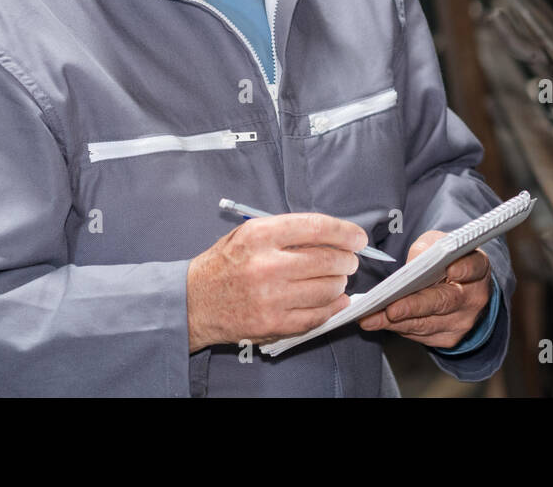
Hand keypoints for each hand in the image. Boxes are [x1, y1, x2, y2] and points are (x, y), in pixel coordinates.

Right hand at [187, 213, 366, 351]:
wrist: (195, 301)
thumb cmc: (226, 264)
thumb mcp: (250, 234)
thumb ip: (289, 231)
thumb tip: (334, 236)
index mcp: (260, 235)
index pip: (317, 228)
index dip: (345, 233)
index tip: (358, 238)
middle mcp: (266, 265)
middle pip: (328, 260)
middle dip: (347, 261)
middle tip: (348, 262)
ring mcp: (271, 298)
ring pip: (328, 289)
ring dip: (339, 284)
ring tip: (335, 280)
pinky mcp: (274, 324)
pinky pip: (318, 316)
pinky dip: (333, 308)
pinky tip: (334, 301)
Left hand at [357, 230, 491, 348]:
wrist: (462, 289)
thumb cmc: (447, 261)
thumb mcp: (438, 244)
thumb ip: (427, 248)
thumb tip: (413, 262)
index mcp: (477, 268)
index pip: (474, 267)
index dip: (464, 269)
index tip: (452, 269)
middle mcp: (474, 297)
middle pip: (445, 302)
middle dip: (415, 306)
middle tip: (391, 308)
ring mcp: (463, 321)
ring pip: (428, 324)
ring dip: (397, 322)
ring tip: (370, 317)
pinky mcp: (449, 338)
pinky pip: (421, 335)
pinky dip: (398, 328)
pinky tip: (378, 322)